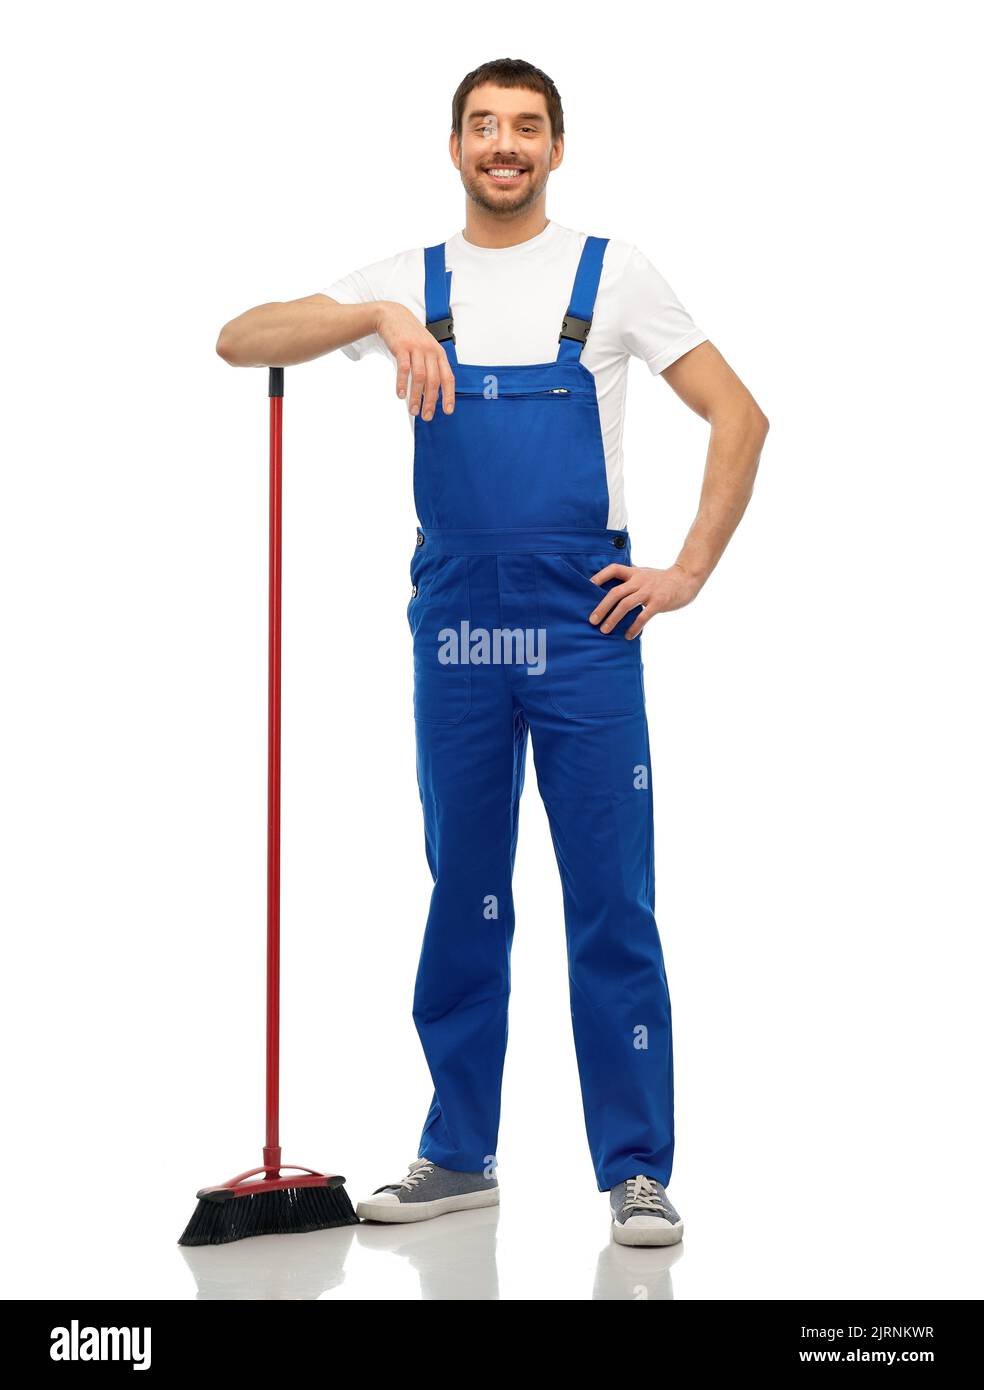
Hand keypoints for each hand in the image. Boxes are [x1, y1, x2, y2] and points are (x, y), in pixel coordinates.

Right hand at [374, 302, 455, 419]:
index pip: (448, 378)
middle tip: (426, 416)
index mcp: (439, 354)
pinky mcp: (402, 346)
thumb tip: (432, 394)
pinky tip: (400, 394)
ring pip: (419, 377)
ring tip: (412, 410)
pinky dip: (402, 383)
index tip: (447, 411)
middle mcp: (430, 351)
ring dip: (416, 396)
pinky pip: (404, 368)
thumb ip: (431, 368)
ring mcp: (416, 348)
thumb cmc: (411, 336)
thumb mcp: (426, 349)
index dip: (449, 396)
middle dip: (430, 401)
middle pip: (434, 381)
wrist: (393, 316)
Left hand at [587, 563, 701, 638]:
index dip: (599, 576)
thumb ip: (630, 578)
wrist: (686, 579)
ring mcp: (649, 591)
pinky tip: (628, 635)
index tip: (587, 587)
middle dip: (602, 607)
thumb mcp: (645, 573)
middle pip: (615, 592)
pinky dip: (634, 627)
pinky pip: (643, 616)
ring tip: (604, 630)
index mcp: (634, 572)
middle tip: (592, 620)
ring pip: (626, 604)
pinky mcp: (659, 602)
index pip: (613, 569)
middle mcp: (639, 580)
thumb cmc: (662, 579)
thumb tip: (612, 586)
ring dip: (613, 618)